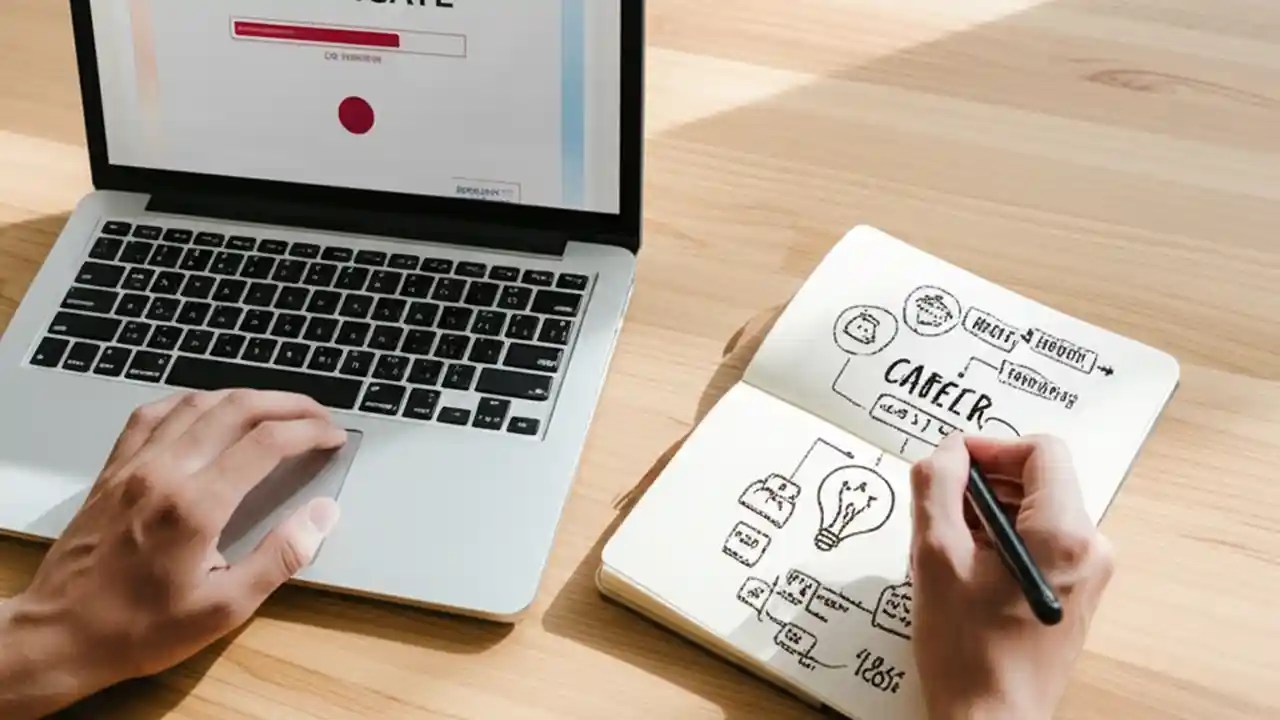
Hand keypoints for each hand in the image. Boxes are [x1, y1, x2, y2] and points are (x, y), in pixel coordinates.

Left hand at [0, 390, 346, 717]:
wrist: (62, 634)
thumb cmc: (143, 629)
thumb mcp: (225, 608)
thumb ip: (280, 557)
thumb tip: (322, 514)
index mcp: (196, 506)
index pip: (266, 443)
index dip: (309, 432)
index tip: (333, 437)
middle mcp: (164, 472)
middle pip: (236, 409)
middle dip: (287, 404)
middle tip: (317, 415)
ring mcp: (133, 465)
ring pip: (196, 403)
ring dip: (244, 397)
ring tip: (274, 408)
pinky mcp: (112, 470)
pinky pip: (152, 415)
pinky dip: (189, 403)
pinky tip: (206, 411)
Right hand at [908, 434, 1114, 719]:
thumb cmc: (968, 652)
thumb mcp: (935, 556)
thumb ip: (936, 487)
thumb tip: (947, 451)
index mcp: (1065, 535)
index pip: (1040, 451)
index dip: (990, 446)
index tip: (951, 463)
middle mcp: (1089, 550)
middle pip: (1037, 480)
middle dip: (983, 484)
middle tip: (938, 507)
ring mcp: (1087, 574)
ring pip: (1034, 512)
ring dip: (987, 514)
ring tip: (946, 545)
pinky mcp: (1074, 593)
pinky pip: (1039, 542)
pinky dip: (1000, 540)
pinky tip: (964, 569)